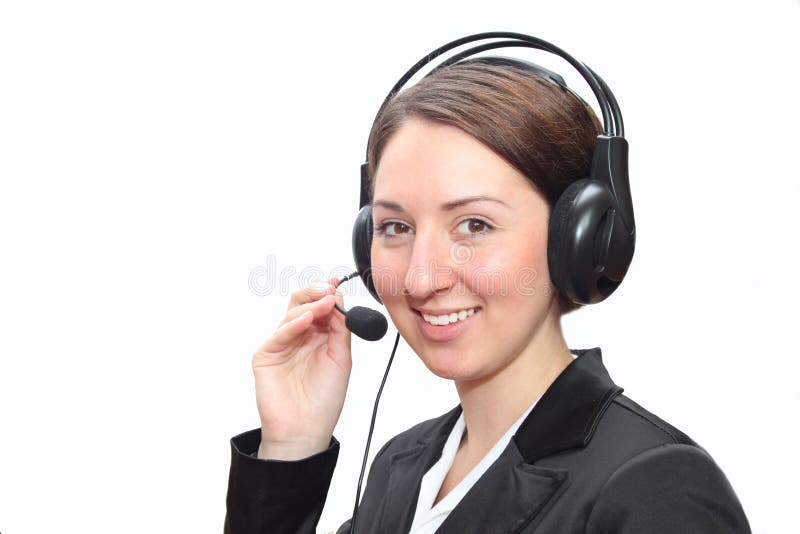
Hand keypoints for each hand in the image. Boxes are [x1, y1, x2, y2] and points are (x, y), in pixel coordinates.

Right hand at [252, 278, 351, 459]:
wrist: (306, 431)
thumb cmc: (324, 401)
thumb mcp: (341, 360)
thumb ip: (341, 331)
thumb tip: (340, 302)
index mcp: (318, 336)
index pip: (321, 306)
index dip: (329, 293)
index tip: (339, 283)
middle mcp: (299, 337)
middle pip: (302, 303)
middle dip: (316, 292)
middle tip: (330, 288)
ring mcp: (281, 345)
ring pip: (291, 314)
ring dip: (309, 305)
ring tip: (326, 302)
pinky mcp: (266, 356)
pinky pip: (279, 334)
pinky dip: (293, 324)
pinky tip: (306, 319)